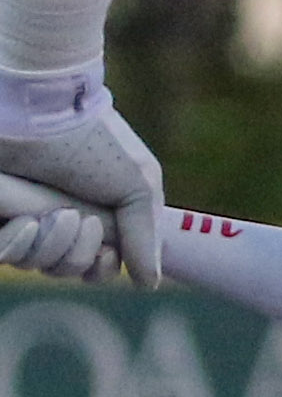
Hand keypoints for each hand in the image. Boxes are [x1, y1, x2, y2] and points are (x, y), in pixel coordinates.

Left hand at [0, 71, 161, 289]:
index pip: (97, 265)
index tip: (108, 256)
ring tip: (58, 213)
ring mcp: (24, 217)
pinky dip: (19, 243)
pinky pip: (5, 254)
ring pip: (37, 264)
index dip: (102, 269)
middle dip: (79, 254)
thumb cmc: (94, 142)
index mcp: (96, 211)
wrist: (42, 113)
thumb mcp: (136, 185)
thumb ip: (145, 236)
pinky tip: (28, 221)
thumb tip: (151, 283)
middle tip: (85, 221)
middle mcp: (58, 218)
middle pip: (68, 269)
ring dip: (51, 244)